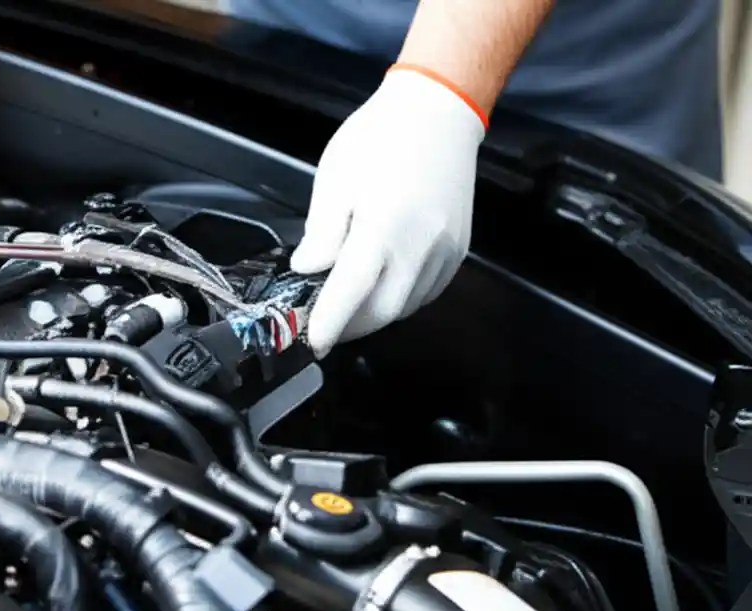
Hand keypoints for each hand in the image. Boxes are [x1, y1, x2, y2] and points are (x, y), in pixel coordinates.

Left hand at [293, 67, 485, 357]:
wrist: (437, 112)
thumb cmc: (380, 138)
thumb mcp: (335, 180)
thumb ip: (322, 232)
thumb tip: (308, 269)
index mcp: (384, 226)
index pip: (352, 292)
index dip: (330, 324)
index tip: (313, 342)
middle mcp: (421, 244)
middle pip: (383, 311)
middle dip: (350, 327)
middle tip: (322, 324)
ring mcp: (445, 250)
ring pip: (407, 306)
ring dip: (374, 315)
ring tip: (347, 306)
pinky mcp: (458, 249)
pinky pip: (427, 292)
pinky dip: (400, 300)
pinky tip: (380, 288)